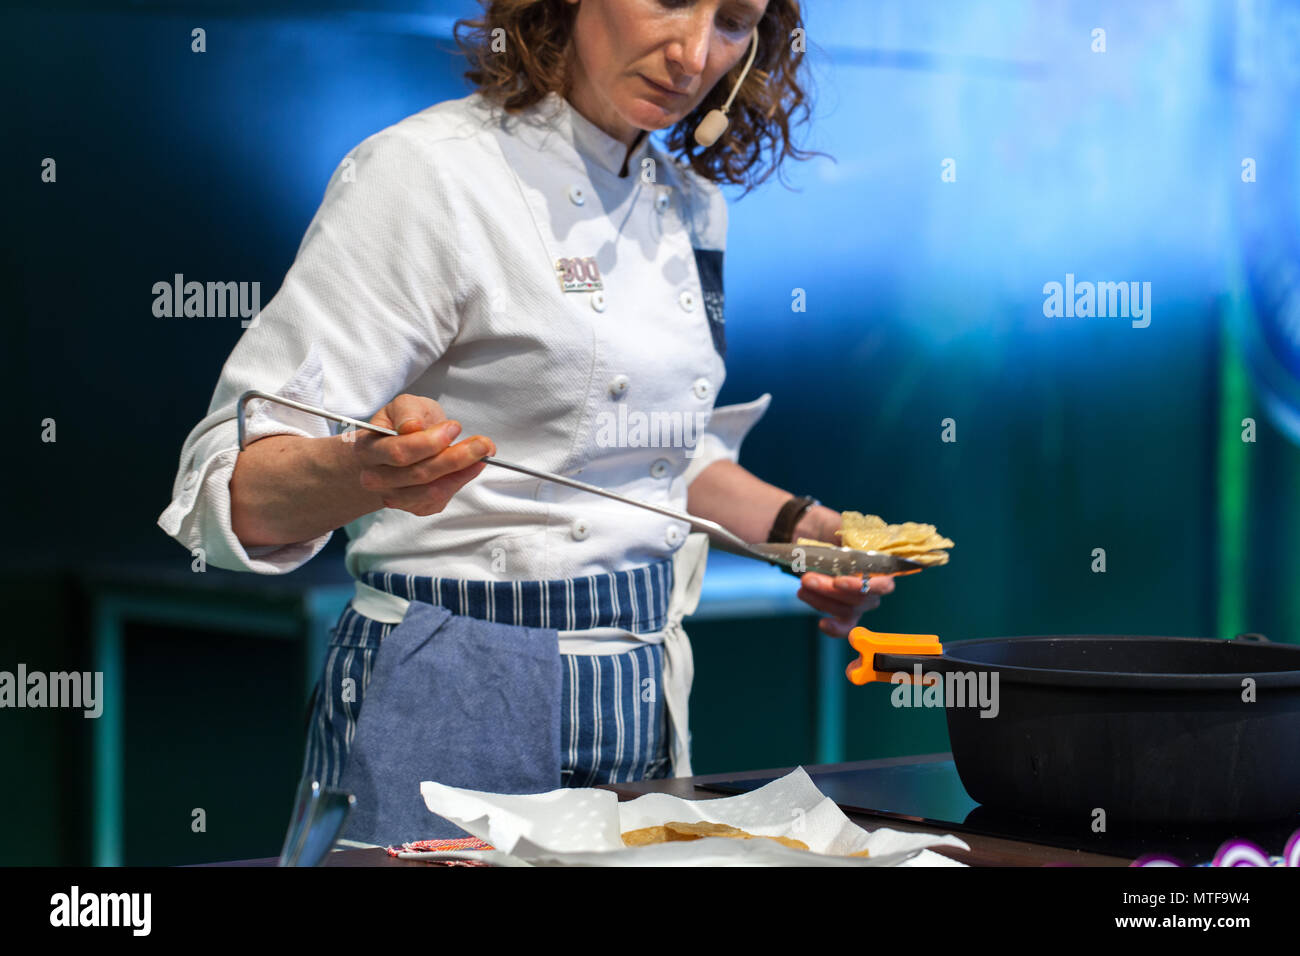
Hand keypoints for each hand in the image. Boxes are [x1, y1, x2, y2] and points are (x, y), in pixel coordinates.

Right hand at [354, 393, 495, 516]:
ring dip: (463, 472)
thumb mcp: (403, 406)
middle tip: (482, 443)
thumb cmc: (400, 425)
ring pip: (432, 491)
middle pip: (419, 474)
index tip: (454, 427)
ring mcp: (395, 497)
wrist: (396, 448)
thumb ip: (407, 411)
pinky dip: (460, 482)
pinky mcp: (415, 507)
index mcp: (368, 450)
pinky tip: (472, 466)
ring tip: (484, 453)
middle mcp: (376, 478)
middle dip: (455, 458)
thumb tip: (412, 426)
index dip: (430, 442)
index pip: (400, 452)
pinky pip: (440, 500)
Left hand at [789, 503, 894, 636]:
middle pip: (859, 598)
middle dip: (829, 590)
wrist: (816, 537)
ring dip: (822, 601)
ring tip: (802, 587)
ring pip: (848, 610)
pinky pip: (846, 626)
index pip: (882, 583)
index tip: (837, 581)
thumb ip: (850, 537)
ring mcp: (862, 601)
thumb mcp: (842, 528)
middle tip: (806, 578)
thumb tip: (846, 545)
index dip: (860, 585)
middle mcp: (877, 586)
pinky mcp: (847, 612)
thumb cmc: (833, 532)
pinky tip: (822, 624)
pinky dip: (835, 628)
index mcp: (882, 565)